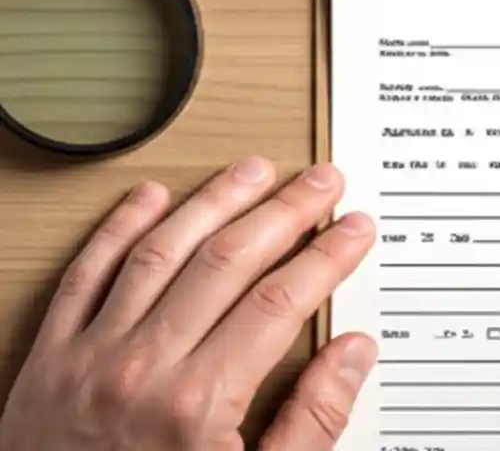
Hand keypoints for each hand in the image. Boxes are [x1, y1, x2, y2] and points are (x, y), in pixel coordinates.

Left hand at [0, 158, 375, 450]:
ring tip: (253, 171)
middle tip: (321, 181)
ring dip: (213, 202)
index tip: (354, 230)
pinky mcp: (49, 361)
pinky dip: (118, 230)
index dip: (327, 257)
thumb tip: (353, 354)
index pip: (281, 301)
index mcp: (199, 405)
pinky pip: (85, 277)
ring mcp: (90, 359)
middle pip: (228, 262)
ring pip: (160, 253)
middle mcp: (142, 370)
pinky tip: (151, 197)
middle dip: (285, 211)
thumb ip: (311, 423)